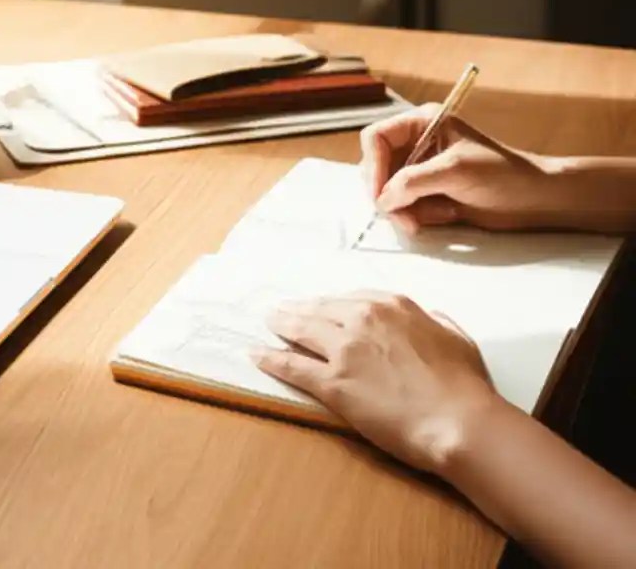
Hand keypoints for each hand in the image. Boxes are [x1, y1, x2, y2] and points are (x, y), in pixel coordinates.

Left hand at [254, 291, 500, 473]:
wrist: (458, 420)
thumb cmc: (464, 385)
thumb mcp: (456, 338)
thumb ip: (436, 322)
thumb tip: (430, 316)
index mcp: (394, 306)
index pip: (350, 299)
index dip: (331, 304)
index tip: (320, 306)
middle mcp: (364, 320)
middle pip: (320, 310)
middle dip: (298, 309)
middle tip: (281, 310)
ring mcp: (345, 350)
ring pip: (301, 330)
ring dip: (280, 325)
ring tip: (267, 322)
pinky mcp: (332, 382)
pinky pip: (291, 365)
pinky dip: (270, 358)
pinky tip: (256, 354)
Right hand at [359, 104, 558, 232]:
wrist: (534, 200)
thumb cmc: (502, 174)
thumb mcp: (454, 170)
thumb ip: (412, 182)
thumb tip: (381, 200)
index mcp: (422, 123)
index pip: (376, 139)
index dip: (373, 167)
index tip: (381, 195)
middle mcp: (416, 144)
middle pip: (376, 168)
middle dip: (389, 194)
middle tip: (405, 216)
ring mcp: (421, 171)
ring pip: (388, 192)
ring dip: (406, 209)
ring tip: (438, 214)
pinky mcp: (427, 194)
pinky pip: (403, 207)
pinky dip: (418, 216)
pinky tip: (446, 215)